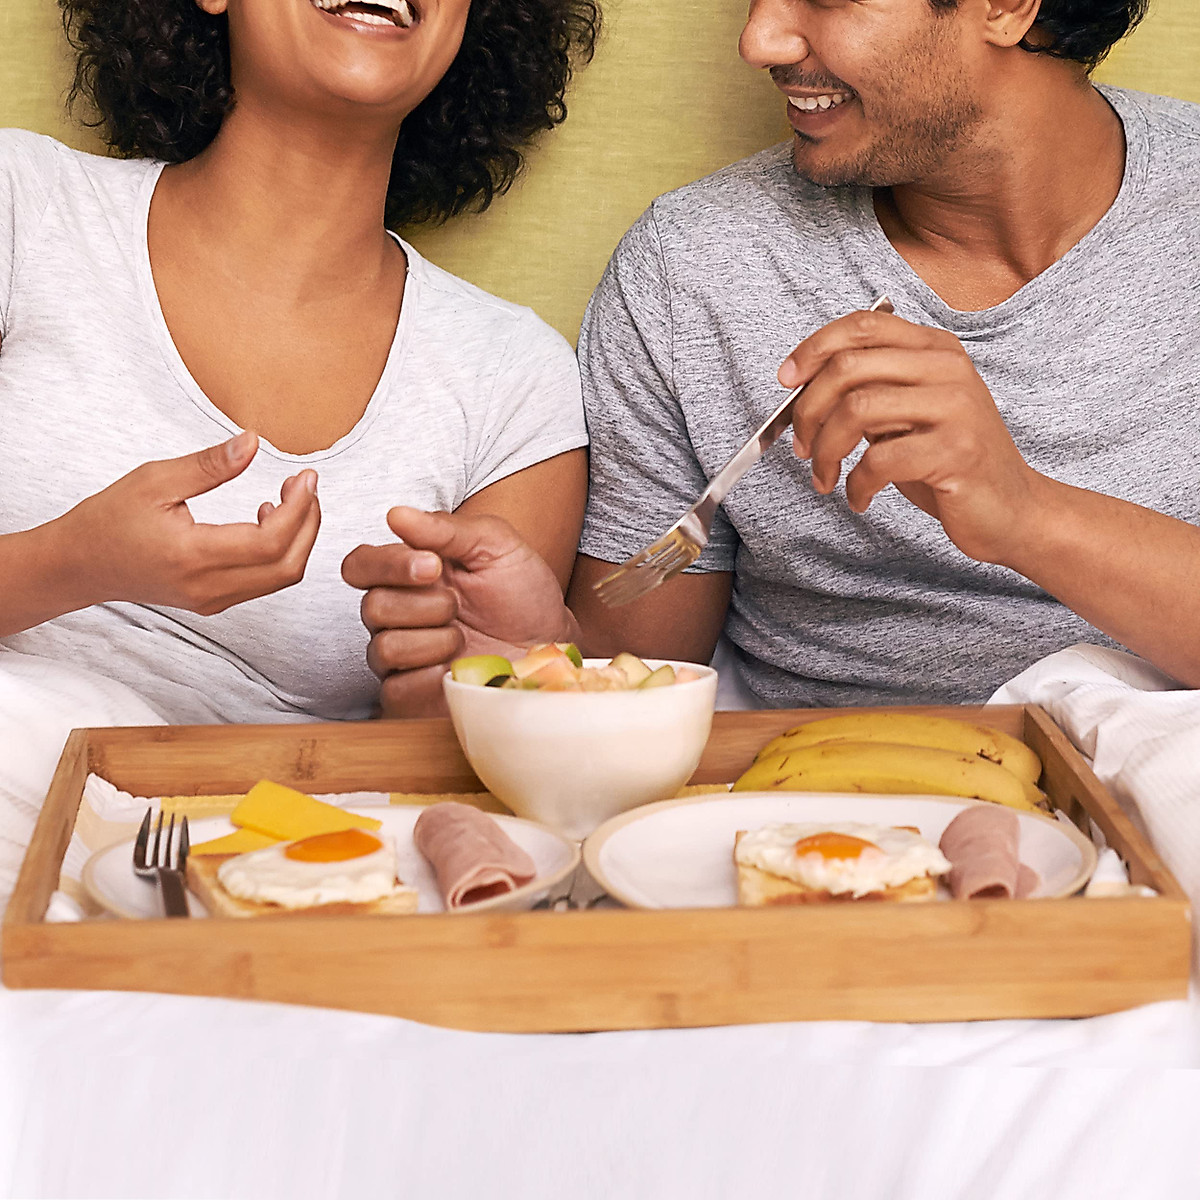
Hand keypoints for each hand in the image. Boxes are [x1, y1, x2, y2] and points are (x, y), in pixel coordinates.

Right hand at [54, 430, 320, 614]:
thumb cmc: (109, 519)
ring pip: (280, 578)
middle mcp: (207, 587)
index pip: (270, 542)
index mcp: (192, 556)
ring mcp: (212, 600)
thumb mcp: (155, 480)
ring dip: (298, 538)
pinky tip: (267, 518)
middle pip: (288, 566)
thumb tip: (253, 442)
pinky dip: (280, 552)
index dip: (300, 510)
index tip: (305, 478)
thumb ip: (209, 465)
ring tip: (291, 497)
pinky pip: (263, 582)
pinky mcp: (213, 601)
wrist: (79, 565)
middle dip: (309, 523)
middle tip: (306, 485)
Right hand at [341, 507, 573, 717]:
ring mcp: (401, 657)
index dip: (387, 565)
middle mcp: (395, 614)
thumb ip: (447, 529)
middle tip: (460, 606)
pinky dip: (430, 677)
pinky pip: (396, 689)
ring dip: (434, 641)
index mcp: (407, 573)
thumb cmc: (522, 593)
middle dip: (425, 605)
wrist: (549, 646)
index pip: (360, 565)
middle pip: (371, 607)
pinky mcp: (411, 695)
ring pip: (384, 649)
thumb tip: (396, 515)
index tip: (434, 567)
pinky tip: (456, 667)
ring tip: (464, 639)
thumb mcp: (496, 547)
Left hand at [778, 309, 1042, 563]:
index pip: (863, 325)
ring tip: (825, 478)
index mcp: (936, 349)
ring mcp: (956, 408)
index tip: (786, 380)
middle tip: (801, 447)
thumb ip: (868, 391)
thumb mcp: (907, 415)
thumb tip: (802, 387)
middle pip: (849, 367)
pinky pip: (879, 461)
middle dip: (807, 412)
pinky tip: (860, 498)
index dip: (814, 348)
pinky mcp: (956, 452)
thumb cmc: (949, 464)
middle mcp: (948, 369)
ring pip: (856, 411)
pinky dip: (856, 486)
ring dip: (825, 452)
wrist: (1012, 510)